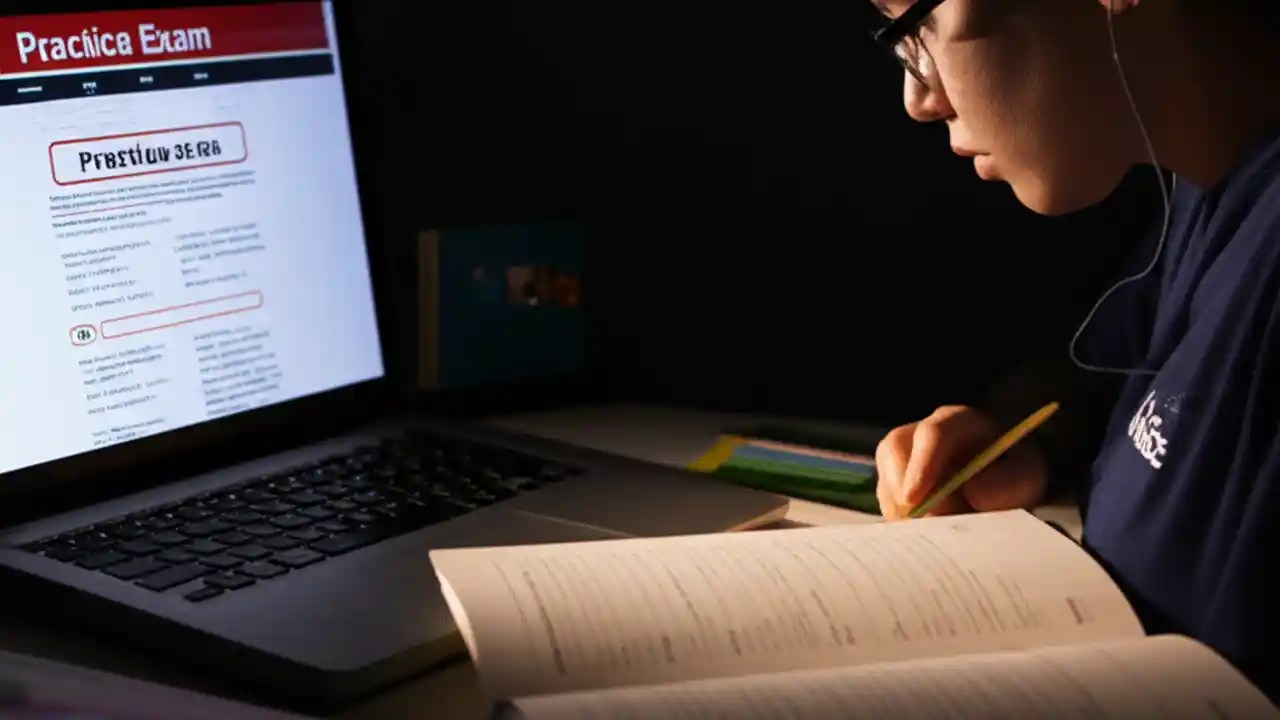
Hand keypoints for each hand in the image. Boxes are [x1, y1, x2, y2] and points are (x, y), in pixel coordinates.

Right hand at [874, 405, 1049, 519]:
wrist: (1006, 486)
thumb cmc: (1014, 476)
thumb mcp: (1027, 478)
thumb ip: (1009, 482)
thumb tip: (973, 492)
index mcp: (958, 422)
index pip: (933, 434)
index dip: (921, 465)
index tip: (914, 499)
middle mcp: (923, 434)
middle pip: (895, 449)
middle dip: (902, 489)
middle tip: (924, 524)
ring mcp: (905, 457)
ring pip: (885, 478)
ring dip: (901, 509)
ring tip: (930, 534)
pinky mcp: (894, 482)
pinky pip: (885, 499)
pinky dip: (899, 521)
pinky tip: (921, 536)